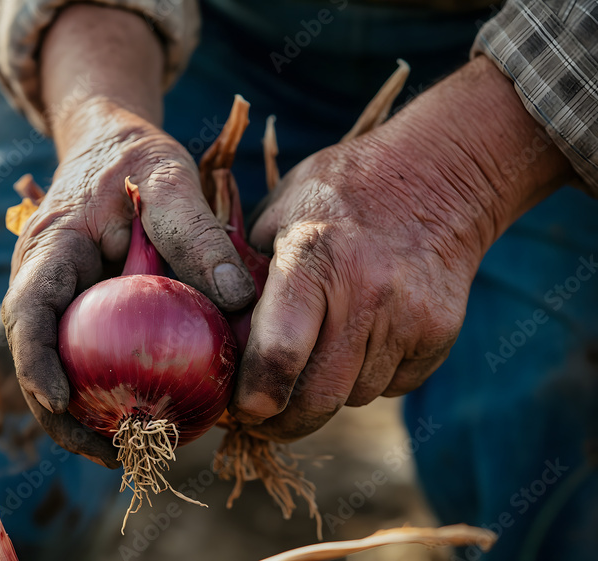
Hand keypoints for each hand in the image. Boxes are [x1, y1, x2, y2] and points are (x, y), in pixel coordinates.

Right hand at [3, 100, 255, 465]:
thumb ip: (197, 233)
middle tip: (112, 454)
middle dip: (61, 415)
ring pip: (56, 366)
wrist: (109, 145)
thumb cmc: (136, 157)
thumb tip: (238, 301)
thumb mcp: (169, 179)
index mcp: (49, 250)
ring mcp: (55, 299)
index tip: (61, 402)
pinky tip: (144, 417)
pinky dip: (103, 390)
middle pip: (35, 358)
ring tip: (126, 453)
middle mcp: (39, 280)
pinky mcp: (76, 309)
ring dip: (81, 416)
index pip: (28, 312)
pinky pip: (82, 356)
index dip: (35, 361)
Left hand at [232, 57, 571, 439]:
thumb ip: (245, 274)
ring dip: (325, 393)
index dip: (254, 397)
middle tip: (259, 421)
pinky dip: (366, 377)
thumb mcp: (276, 213)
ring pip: (353, 396)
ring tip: (311, 361)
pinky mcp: (440, 334)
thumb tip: (211, 338)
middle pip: (319, 398)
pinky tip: (358, 339)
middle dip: (282, 423)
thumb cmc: (337, 194)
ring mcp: (410, 317)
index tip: (237, 410)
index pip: (281, 353)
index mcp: (313, 257)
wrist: (438, 175)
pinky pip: (391, 385)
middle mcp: (366, 292)